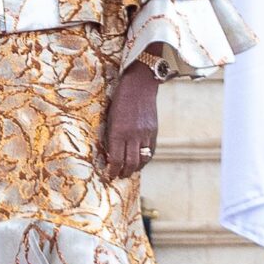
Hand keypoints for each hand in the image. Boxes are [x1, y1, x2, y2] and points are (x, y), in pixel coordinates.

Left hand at [100, 60, 159, 178]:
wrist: (139, 86)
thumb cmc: (118, 100)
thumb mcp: (109, 117)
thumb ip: (111, 135)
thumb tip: (110, 153)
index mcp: (118, 131)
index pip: (116, 159)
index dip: (112, 170)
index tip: (108, 175)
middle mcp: (132, 135)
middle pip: (130, 163)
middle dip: (123, 173)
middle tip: (118, 176)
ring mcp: (145, 134)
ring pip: (142, 160)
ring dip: (135, 169)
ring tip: (128, 172)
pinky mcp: (154, 131)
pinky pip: (151, 151)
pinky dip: (145, 159)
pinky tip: (140, 162)